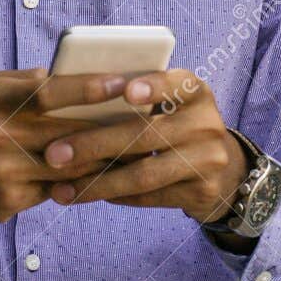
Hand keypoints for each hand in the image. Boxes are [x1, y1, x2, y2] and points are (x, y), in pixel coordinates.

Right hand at [0, 67, 129, 260]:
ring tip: (140, 150)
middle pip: (69, 131)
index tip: (127, 83)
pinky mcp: (6, 204)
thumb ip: (26, 85)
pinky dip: (79, 184)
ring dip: (105, 160)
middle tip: (152, 121)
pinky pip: (54, 191)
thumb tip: (79, 75)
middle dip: (112, 127)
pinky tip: (104, 179)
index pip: (51, 90)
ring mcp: (1, 172)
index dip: (92, 88)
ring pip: (70, 166)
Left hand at [40, 69, 247, 223]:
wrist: (226, 171)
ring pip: (144, 174)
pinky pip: (150, 196)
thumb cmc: (177, 125)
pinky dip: (116, 196)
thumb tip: (73, 98)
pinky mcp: (202, 192)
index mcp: (195, 92)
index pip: (177, 84)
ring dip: (97, 183)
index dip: (153, 87)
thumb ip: (137, 97)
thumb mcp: (171, 104)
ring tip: (62, 190)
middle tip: (54, 154)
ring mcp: (208, 160)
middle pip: (146, 134)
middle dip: (94, 145)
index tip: (126, 91)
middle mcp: (206, 124)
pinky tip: (87, 195)